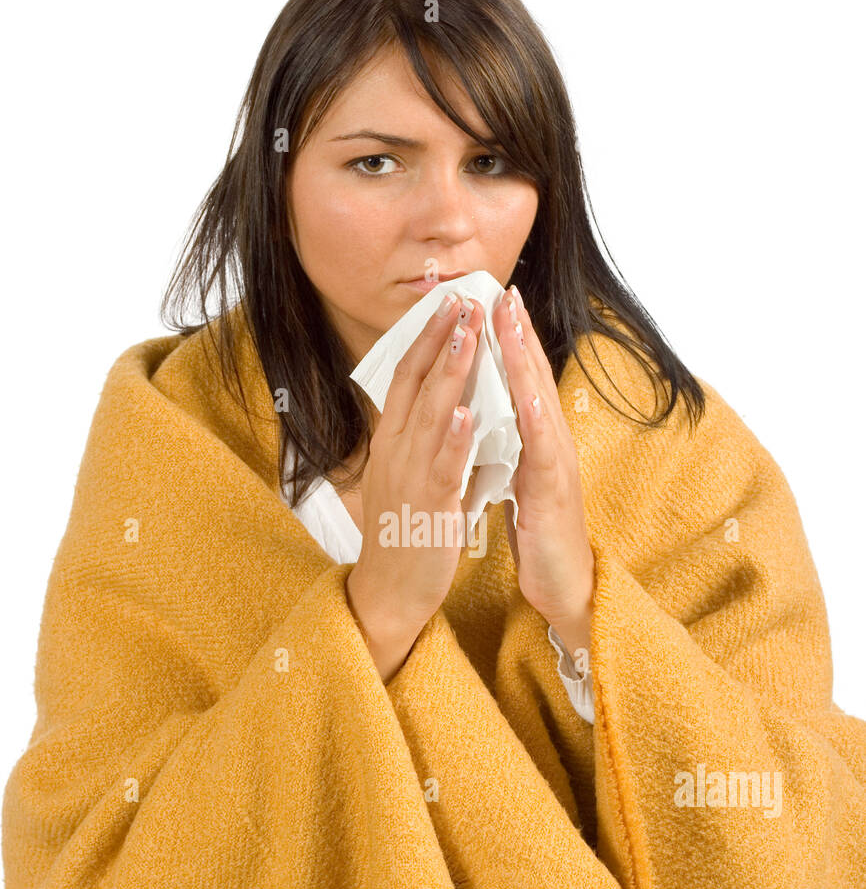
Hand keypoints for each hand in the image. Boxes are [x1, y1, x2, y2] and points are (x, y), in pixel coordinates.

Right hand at [346, 290, 483, 647]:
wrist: (390, 589)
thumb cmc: (405, 532)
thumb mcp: (407, 473)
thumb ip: (421, 437)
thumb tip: (443, 402)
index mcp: (392, 441)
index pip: (406, 376)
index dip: (426, 337)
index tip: (447, 302)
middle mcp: (396, 451)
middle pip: (417, 384)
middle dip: (441, 339)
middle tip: (463, 298)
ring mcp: (411, 476)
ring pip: (432, 415)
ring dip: (451, 372)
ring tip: (468, 334)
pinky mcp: (430, 506)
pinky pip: (444, 466)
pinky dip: (455, 438)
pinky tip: (469, 411)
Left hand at [492, 284, 595, 651]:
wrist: (564, 581)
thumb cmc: (537, 530)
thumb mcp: (516, 474)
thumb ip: (507, 440)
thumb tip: (486, 412)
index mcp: (535, 436)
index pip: (519, 378)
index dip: (508, 338)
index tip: (491, 298)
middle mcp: (550, 440)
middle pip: (533, 376)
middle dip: (518, 331)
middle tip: (503, 288)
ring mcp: (555, 463)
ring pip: (539, 401)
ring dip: (526, 360)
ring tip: (510, 322)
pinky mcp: (553, 491)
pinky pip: (542, 451)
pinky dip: (534, 420)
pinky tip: (525, 396)